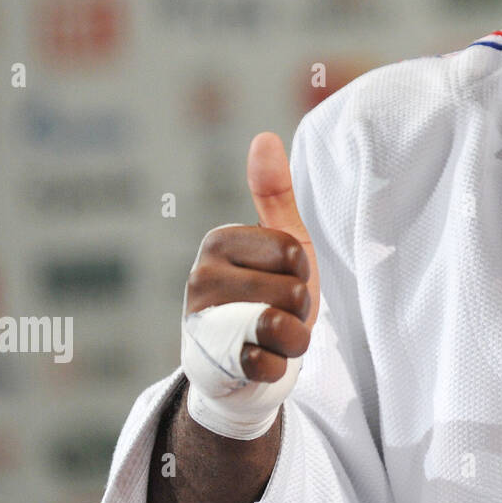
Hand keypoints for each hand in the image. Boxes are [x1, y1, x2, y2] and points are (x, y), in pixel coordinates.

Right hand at [180, 132, 319, 439]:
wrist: (242, 365)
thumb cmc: (268, 292)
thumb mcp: (281, 241)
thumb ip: (273, 192)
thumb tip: (264, 137)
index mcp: (218, 242)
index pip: (293, 250)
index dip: (302, 269)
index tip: (283, 277)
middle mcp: (200, 278)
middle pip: (293, 288)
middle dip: (300, 305)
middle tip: (278, 311)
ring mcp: (202, 323)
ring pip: (284, 325)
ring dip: (295, 336)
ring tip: (273, 335)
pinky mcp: (212, 365)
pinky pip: (270, 361)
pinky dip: (279, 365)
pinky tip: (262, 360)